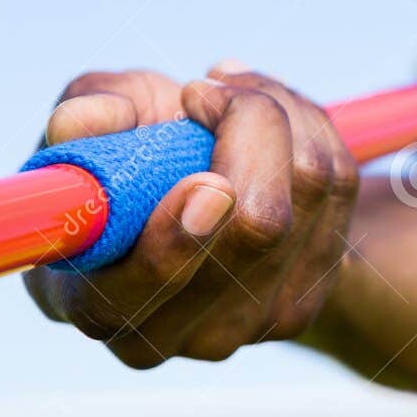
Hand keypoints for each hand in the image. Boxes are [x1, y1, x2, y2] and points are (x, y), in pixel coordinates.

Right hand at [22, 64, 356, 367]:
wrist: (195, 180)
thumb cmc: (125, 154)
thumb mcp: (92, 122)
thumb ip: (82, 117)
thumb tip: (75, 123)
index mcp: (93, 302)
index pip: (134, 297)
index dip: (176, 243)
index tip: (207, 181)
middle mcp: (171, 333)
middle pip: (257, 229)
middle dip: (251, 130)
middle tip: (214, 82)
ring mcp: (249, 325)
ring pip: (310, 192)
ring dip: (281, 111)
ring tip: (235, 86)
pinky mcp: (310, 294)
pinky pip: (340, 185)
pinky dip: (313, 127)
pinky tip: (275, 117)